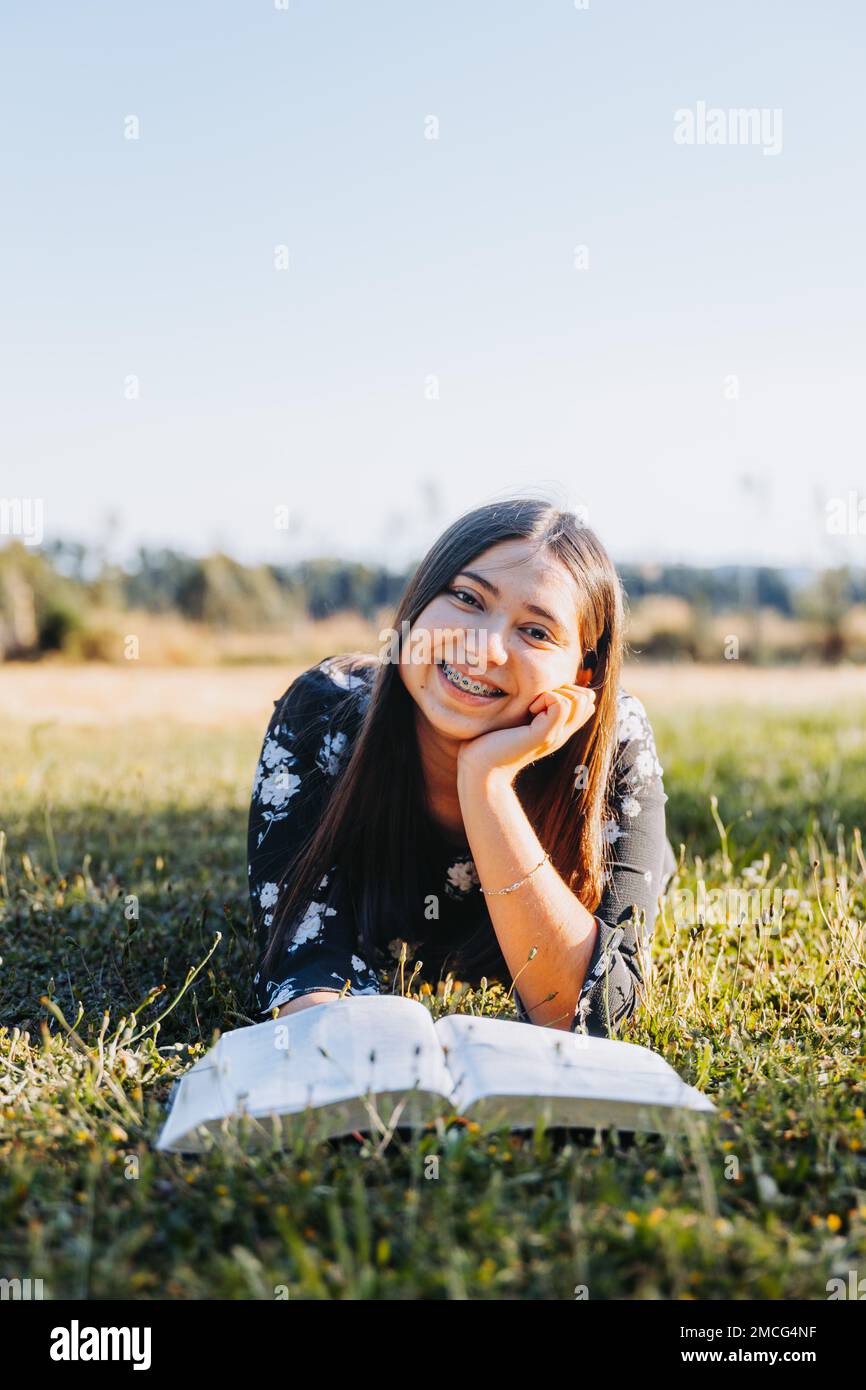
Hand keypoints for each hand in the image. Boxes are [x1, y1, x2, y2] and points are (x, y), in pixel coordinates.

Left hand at [456, 683, 596, 784]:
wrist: (480, 768)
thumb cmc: (491, 742)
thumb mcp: (518, 719)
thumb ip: (533, 707)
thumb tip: (542, 687)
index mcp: (559, 729)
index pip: (587, 701)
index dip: (568, 690)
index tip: (539, 700)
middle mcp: (562, 733)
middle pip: (587, 697)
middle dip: (562, 688)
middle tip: (535, 703)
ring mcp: (556, 735)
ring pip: (579, 698)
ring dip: (553, 693)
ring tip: (531, 708)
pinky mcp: (544, 736)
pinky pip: (562, 703)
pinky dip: (544, 698)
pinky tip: (528, 711)